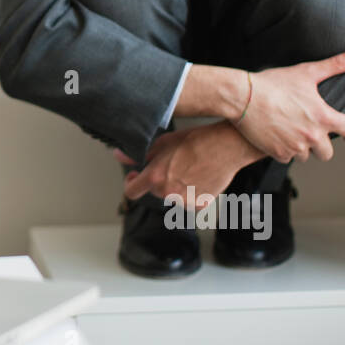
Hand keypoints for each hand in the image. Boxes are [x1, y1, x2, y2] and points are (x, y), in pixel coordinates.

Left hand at [120, 123, 243, 207]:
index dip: (130, 182)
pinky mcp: (200, 204)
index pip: (131, 191)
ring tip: (189, 167)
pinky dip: (191, 192)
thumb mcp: (162, 142)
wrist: (226, 146)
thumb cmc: (194, 140)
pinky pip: (188, 201)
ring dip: (174, 186)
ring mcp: (184, 201)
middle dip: (157, 179)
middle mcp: (168, 193)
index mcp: (155, 177)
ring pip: (171, 196)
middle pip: (153, 191)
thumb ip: (138, 154)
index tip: (135, 175)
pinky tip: (199, 176)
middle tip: (172, 163)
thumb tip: (118, 156)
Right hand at [231, 46, 344, 162]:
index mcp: (323, 117)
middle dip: (321, 145)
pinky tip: (277, 136)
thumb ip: (335, 65)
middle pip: (327, 153)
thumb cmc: (274, 84)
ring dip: (301, 147)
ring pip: (305, 156)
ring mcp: (295, 146)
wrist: (243, 97)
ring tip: (290, 132)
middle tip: (310, 132)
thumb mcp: (306, 72)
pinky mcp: (278, 153)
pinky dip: (284, 150)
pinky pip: (287, 158)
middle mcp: (312, 136)